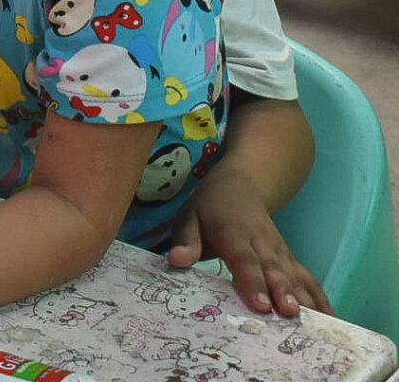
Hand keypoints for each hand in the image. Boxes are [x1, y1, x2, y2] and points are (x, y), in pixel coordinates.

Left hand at [166, 165, 330, 316]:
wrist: (240, 185)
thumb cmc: (208, 208)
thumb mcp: (188, 217)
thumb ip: (185, 241)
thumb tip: (176, 260)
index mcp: (233, 234)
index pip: (244, 259)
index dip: (253, 281)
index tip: (261, 304)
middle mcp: (261, 243)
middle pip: (274, 270)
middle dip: (283, 292)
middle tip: (290, 314)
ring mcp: (280, 251)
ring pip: (295, 276)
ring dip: (306, 299)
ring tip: (317, 324)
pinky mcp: (290, 259)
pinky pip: (308, 279)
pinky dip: (321, 298)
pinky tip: (332, 321)